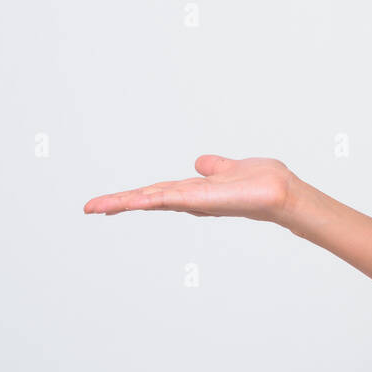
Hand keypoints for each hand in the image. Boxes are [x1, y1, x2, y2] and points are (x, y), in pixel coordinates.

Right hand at [83, 154, 295, 225]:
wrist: (282, 192)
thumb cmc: (263, 183)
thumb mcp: (230, 169)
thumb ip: (215, 167)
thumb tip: (200, 163)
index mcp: (195, 191)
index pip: (157, 192)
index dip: (133, 196)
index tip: (108, 202)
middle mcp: (191, 198)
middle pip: (148, 198)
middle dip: (119, 203)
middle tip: (89, 208)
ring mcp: (195, 201)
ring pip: (153, 199)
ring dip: (125, 202)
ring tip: (96, 207)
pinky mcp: (203, 200)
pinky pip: (171, 198)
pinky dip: (151, 198)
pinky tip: (133, 200)